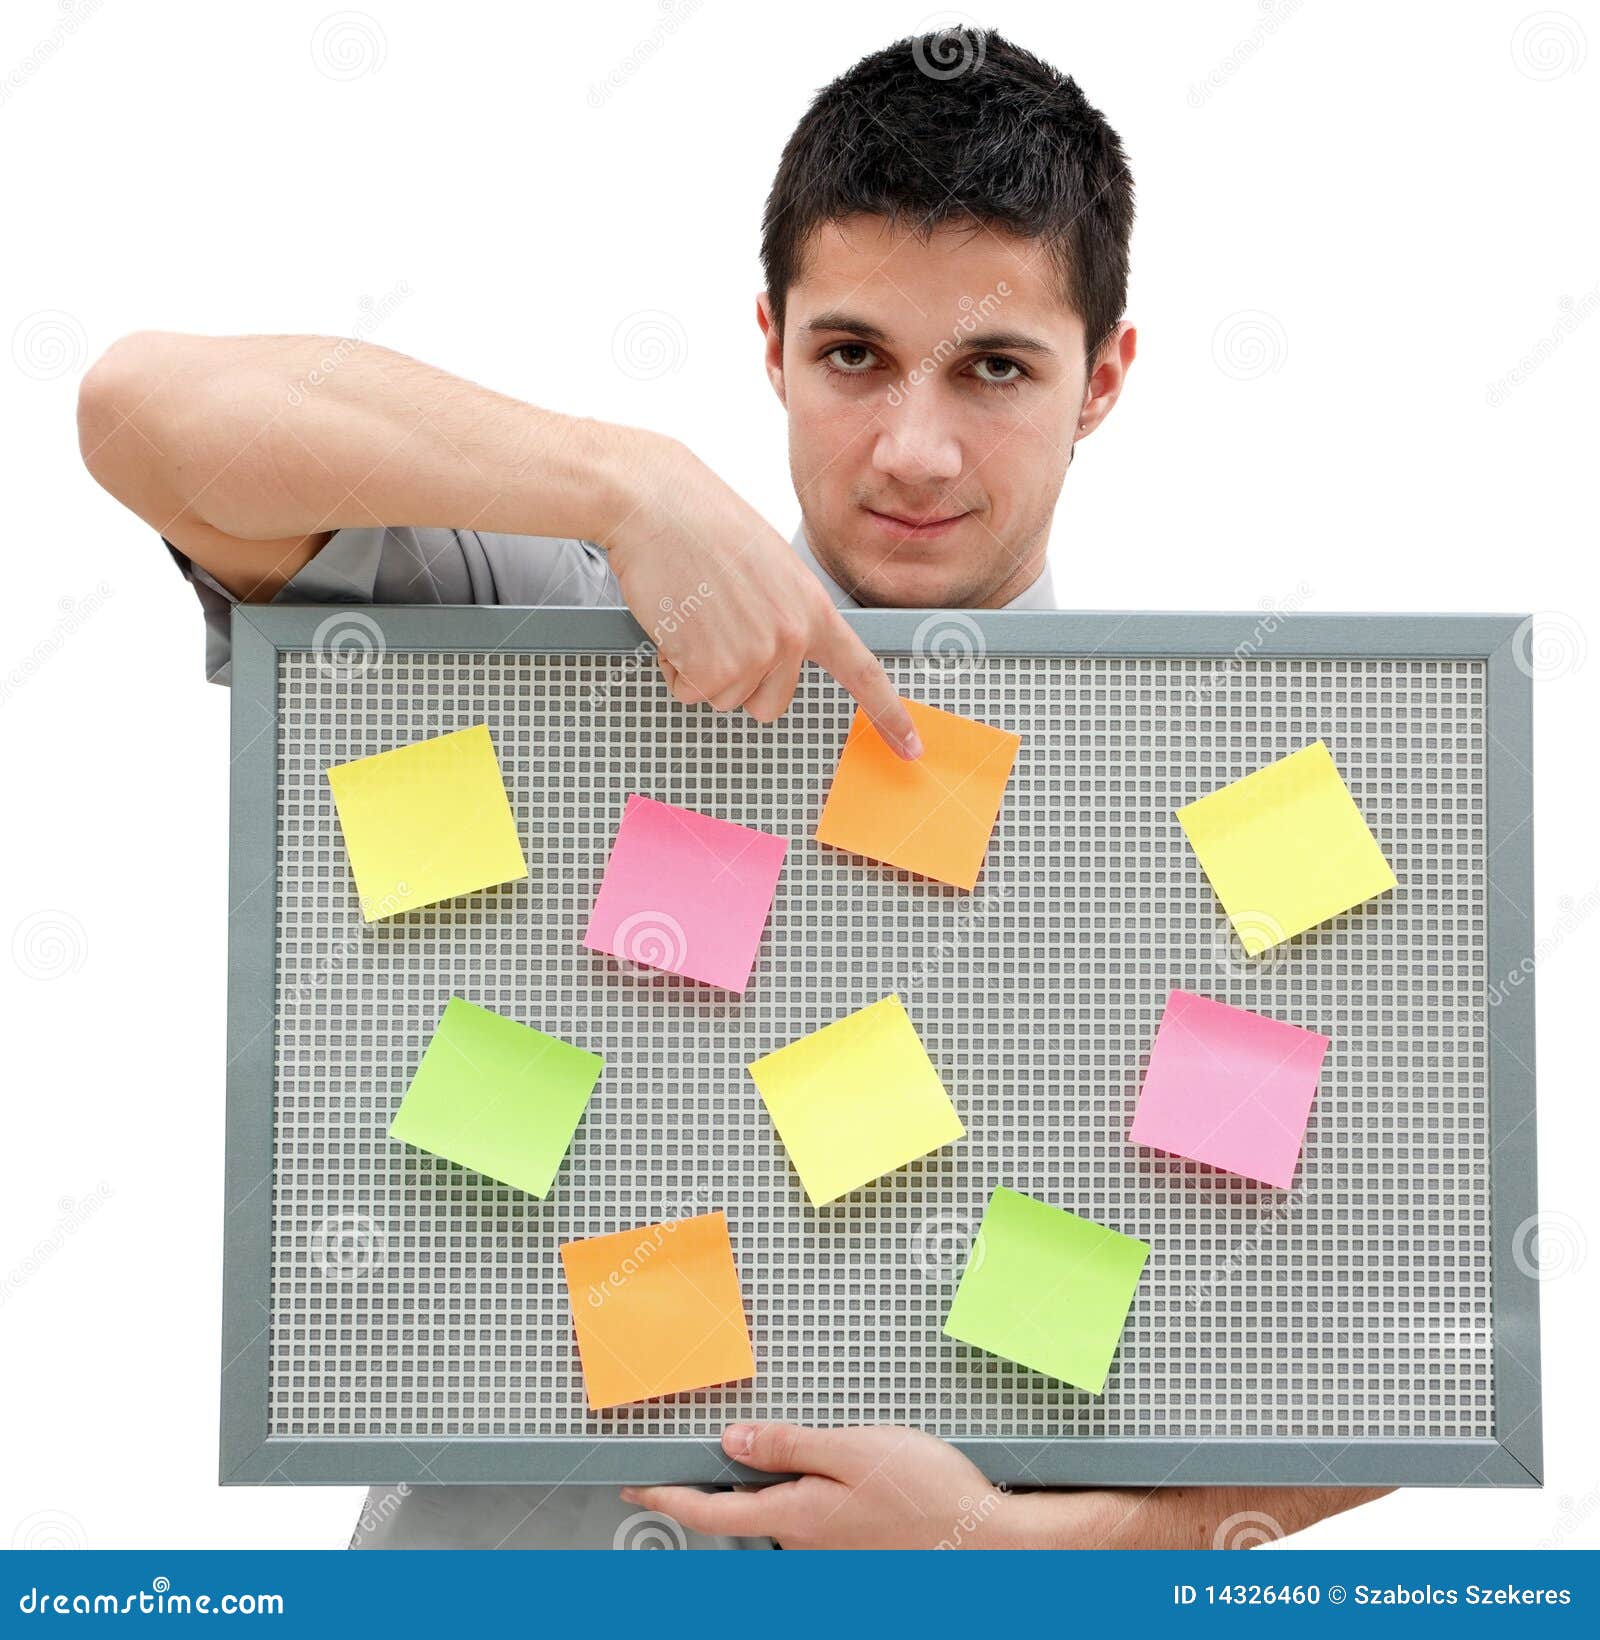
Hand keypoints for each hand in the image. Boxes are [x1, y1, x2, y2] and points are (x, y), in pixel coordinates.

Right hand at [603, 437, 921, 757]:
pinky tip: (675, 620)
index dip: (888, 715)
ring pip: (723, 698)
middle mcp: (793, 637)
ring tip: (694, 613)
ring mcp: (756, 654)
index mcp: (814, 609)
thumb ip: (785, 615)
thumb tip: (774, 654)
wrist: (657, 504)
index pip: (863, 673)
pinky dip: (673, 665)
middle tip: (716, 628)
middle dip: (735, 681)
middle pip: (769, 704)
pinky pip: (688, 692)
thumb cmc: (703, 527)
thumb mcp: (770, 569)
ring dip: (699, 667)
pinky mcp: (713, 667)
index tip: (911, 747)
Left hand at [619, 1422, 1024, 1548]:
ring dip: (766, 1488)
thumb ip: (789, 1445)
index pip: (712, 1510)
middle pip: (744, 1512)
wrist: (986, 1543)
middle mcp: (806, 1541)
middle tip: (697, 1460)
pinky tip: (824, 1476)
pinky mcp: (855, 1548)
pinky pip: (810, 1519)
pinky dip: (800, 1495)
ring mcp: (832, 1549)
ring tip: (765, 1457)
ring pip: (780, 1514)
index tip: (635, 1489)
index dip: (669, 1497)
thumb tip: (732, 1442)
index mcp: (797, 1514)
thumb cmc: (927, 1493)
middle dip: (720, 1486)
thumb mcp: (853, 1450)